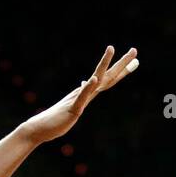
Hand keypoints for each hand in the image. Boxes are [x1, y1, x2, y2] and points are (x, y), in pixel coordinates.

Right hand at [24, 46, 138, 143]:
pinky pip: (80, 97)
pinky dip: (87, 88)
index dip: (122, 70)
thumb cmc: (57, 119)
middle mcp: (85, 92)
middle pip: (107, 76)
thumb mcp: (75, 105)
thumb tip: (86, 83)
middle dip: (121, 64)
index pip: (109, 79)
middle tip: (134, 50)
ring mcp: (79, 99)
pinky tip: (93, 79)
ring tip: (111, 48)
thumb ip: (82, 95)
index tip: (135, 61)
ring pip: (95, 80)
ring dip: (104, 65)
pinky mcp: (72, 109)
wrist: (41, 128)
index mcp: (88, 93)